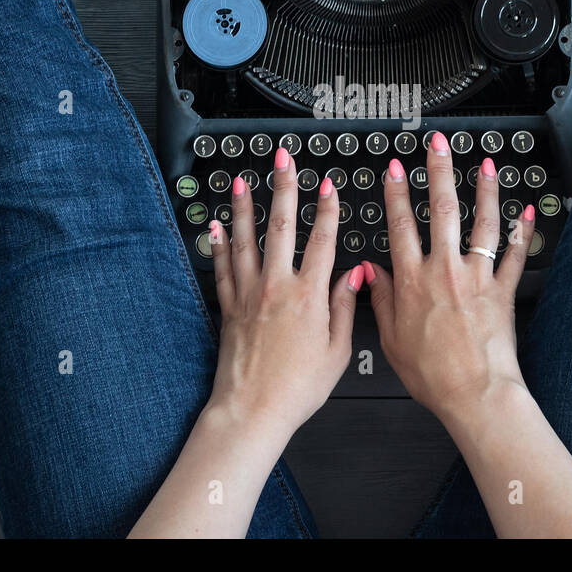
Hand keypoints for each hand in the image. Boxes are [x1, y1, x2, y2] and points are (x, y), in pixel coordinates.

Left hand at [206, 146, 359, 439]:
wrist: (253, 410)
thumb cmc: (297, 389)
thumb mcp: (337, 351)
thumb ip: (345, 308)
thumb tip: (354, 277)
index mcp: (309, 296)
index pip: (323, 240)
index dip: (328, 208)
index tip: (329, 185)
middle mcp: (276, 287)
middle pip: (281, 226)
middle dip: (284, 188)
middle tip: (283, 161)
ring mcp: (249, 294)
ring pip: (246, 240)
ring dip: (245, 207)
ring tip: (243, 180)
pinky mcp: (229, 308)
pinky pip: (223, 267)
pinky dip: (219, 244)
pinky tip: (217, 225)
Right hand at [362, 131, 535, 424]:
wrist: (474, 394)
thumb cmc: (434, 375)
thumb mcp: (391, 340)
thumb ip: (382, 300)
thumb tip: (371, 273)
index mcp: (412, 281)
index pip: (400, 225)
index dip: (395, 193)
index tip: (393, 169)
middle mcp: (445, 271)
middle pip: (441, 210)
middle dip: (438, 172)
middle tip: (438, 145)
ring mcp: (476, 277)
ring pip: (481, 223)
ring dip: (484, 190)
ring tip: (486, 165)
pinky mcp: (502, 291)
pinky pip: (513, 255)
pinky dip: (521, 232)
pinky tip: (524, 211)